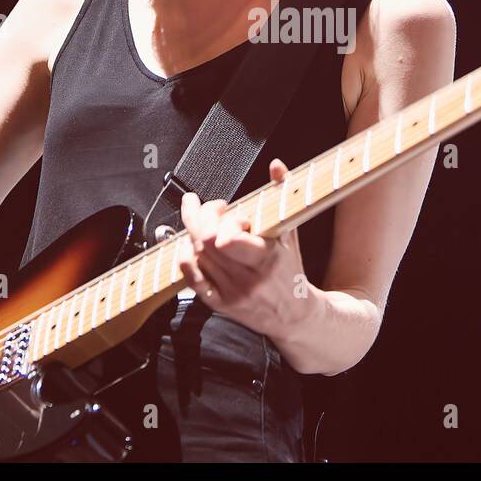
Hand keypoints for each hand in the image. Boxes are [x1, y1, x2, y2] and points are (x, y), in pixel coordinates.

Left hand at [176, 158, 308, 337]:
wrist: (295, 315)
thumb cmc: (291, 269)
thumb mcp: (291, 230)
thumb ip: (282, 194)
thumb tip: (276, 165)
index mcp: (265, 258)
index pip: (226, 239)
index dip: (219, 220)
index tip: (225, 207)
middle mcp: (246, 278)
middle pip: (204, 242)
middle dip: (201, 217)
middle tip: (211, 207)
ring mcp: (230, 292)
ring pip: (196, 255)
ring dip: (194, 232)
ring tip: (205, 220)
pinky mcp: (219, 303)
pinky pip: (192, 279)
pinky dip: (185, 257)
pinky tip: (188, 244)